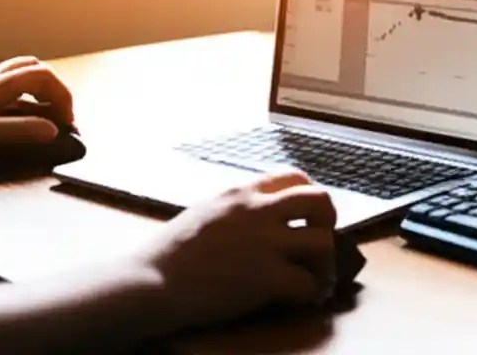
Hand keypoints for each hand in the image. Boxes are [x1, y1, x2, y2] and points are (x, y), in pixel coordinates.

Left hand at [0, 57, 74, 153]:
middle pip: (34, 67)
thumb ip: (19, 130)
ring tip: (43, 113)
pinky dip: (22, 95)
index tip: (66, 122)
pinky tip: (17, 114)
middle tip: (59, 114)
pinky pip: (5, 85)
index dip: (62, 96)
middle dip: (54, 88)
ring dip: (39, 89)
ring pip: (19, 73)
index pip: (43, 75)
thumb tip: (55, 130)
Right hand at [132, 170, 337, 330]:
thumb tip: (257, 218)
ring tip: (315, 277)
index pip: (294, 176)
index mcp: (241, 192)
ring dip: (325, 262)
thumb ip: (235, 210)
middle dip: (329, 222)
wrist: (148, 283)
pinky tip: (298, 300)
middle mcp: (258, 211)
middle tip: (319, 243)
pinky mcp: (266, 278)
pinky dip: (310, 293)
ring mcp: (265, 243)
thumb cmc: (167, 253)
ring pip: (324, 242)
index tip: (306, 217)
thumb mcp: (205, 212)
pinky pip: (308, 283)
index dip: (309, 197)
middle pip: (321, 200)